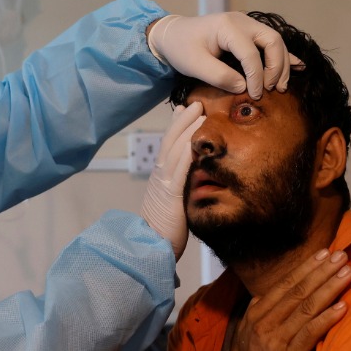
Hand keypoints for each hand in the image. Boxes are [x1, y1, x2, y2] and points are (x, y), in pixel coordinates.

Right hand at [139, 102, 204, 259]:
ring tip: (198, 111)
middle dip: (182, 120)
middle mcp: (159, 176)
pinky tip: (195, 140)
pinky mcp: (169, 194)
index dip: (176, 127)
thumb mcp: (175, 204)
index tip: (184, 111)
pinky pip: (178, 169)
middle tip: (193, 102)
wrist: (151, 248)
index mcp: (161, 178)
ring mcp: (162, 183)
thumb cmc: (165, 231)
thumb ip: (181, 189)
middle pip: (170, 141)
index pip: (169, 147)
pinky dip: (186, 152)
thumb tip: (193, 178)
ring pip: (173, 149)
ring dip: (186, 129)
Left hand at [147, 13, 302, 99]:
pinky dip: (284, 55)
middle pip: (272, 41)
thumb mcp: (194, 65)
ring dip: (281, 64)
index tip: (255, 95)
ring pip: (275, 42)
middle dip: (276, 67)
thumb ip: (219, 76)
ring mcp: (247, 25)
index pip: (251, 54)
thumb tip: (243, 87)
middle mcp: (242, 22)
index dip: (256, 77)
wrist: (172, 34)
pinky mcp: (248, 33)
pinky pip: (271, 43)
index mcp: (228, 27)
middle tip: (272, 89)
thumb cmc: (181, 48)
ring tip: (281, 87)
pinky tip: (299, 66)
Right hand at [224, 250, 350, 350]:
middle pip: (297, 291)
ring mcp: (273, 340)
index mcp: (254, 316)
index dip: (306, 267)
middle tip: (341, 255)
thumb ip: (265, 317)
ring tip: (347, 274)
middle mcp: (262, 324)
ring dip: (329, 288)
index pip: (284, 285)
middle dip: (321, 271)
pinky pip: (309, 333)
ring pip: (305, 307)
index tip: (324, 253)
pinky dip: (326, 318)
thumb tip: (280, 297)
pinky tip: (342, 307)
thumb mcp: (252, 340)